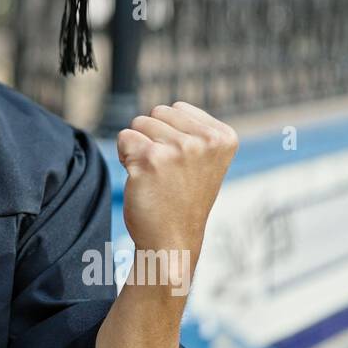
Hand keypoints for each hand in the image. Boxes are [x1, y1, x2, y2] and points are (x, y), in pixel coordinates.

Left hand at [117, 101, 237, 260]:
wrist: (172, 240)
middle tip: (164, 170)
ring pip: (138, 123)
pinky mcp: (151, 160)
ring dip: (138, 147)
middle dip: (152, 136)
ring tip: (154, 175)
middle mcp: (205, 141)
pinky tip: (140, 179)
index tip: (181, 163)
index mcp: (224, 137)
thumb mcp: (204, 158)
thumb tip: (169, 108)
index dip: (170, 133)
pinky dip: (124, 156)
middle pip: (157, 112)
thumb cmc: (183, 198)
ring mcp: (179, 150)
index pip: (178, 108)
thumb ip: (193, 129)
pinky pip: (124, 138)